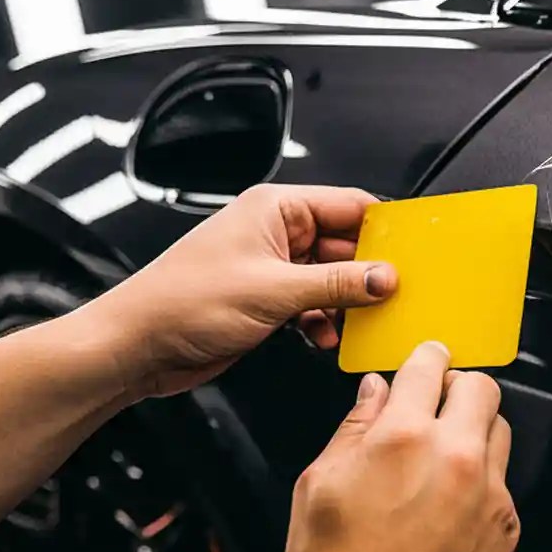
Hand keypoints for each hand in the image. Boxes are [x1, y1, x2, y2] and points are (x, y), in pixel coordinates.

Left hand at [80, 184, 397, 399]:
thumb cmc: (180, 303)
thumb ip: (336, 285)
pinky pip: (314, 302)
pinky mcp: (267, 299)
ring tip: (363, 320)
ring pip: (332, 277)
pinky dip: (325, 319)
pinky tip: (327, 336)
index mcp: (276, 208)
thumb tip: (384, 277)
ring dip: (348, 301)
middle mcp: (276, 232)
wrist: (136, 346)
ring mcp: (272, 266)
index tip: (416, 250)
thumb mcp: (273, 291)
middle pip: (346, 243)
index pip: (349, 205)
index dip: (384, 228)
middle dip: (370, 271)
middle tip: (397, 294)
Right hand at [286, 342, 518, 551]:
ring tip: (443, 449)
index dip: (424, 357)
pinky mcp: (505, 523)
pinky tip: (451, 495)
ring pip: (499, 427)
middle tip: (434, 403)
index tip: (423, 361)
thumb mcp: (319, 484)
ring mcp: (487, 491)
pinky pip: (505, 476)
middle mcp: (454, 456)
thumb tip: (373, 393)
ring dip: (474, 426)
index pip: (429, 364)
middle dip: (456, 385)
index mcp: (403, 437)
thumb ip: (353, 427)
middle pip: (480, 385)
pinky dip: (482, 473)